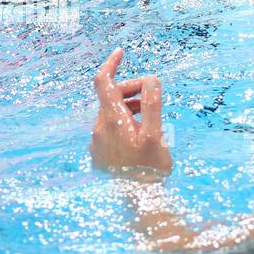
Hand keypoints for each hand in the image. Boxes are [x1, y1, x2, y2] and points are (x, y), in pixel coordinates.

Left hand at [90, 48, 172, 180]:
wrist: (138, 201)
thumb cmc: (149, 168)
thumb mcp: (156, 134)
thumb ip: (152, 104)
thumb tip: (151, 79)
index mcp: (112, 119)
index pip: (103, 81)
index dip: (111, 63)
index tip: (121, 52)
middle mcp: (99, 128)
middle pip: (111, 97)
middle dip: (132, 90)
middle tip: (153, 96)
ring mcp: (98, 143)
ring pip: (112, 114)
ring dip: (130, 109)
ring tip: (151, 120)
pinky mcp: (100, 156)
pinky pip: (110, 132)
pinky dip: (125, 126)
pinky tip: (140, 140)